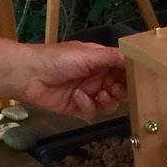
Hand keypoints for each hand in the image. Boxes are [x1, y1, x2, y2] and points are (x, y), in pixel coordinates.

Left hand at [3, 41, 126, 117]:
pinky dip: (87, 105)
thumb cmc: (58, 58)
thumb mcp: (88, 54)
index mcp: (100, 62)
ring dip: (107, 101)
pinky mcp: (77, 108)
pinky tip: (77, 97)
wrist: (29, 74)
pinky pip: (91, 112)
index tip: (138, 80)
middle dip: (121, 91)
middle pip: (119, 90)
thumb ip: (112, 57)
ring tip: (99, 95)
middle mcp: (96, 78)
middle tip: (115, 90)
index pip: (123, 70)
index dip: (131, 76)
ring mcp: (87, 94)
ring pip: (108, 104)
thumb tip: (135, 56)